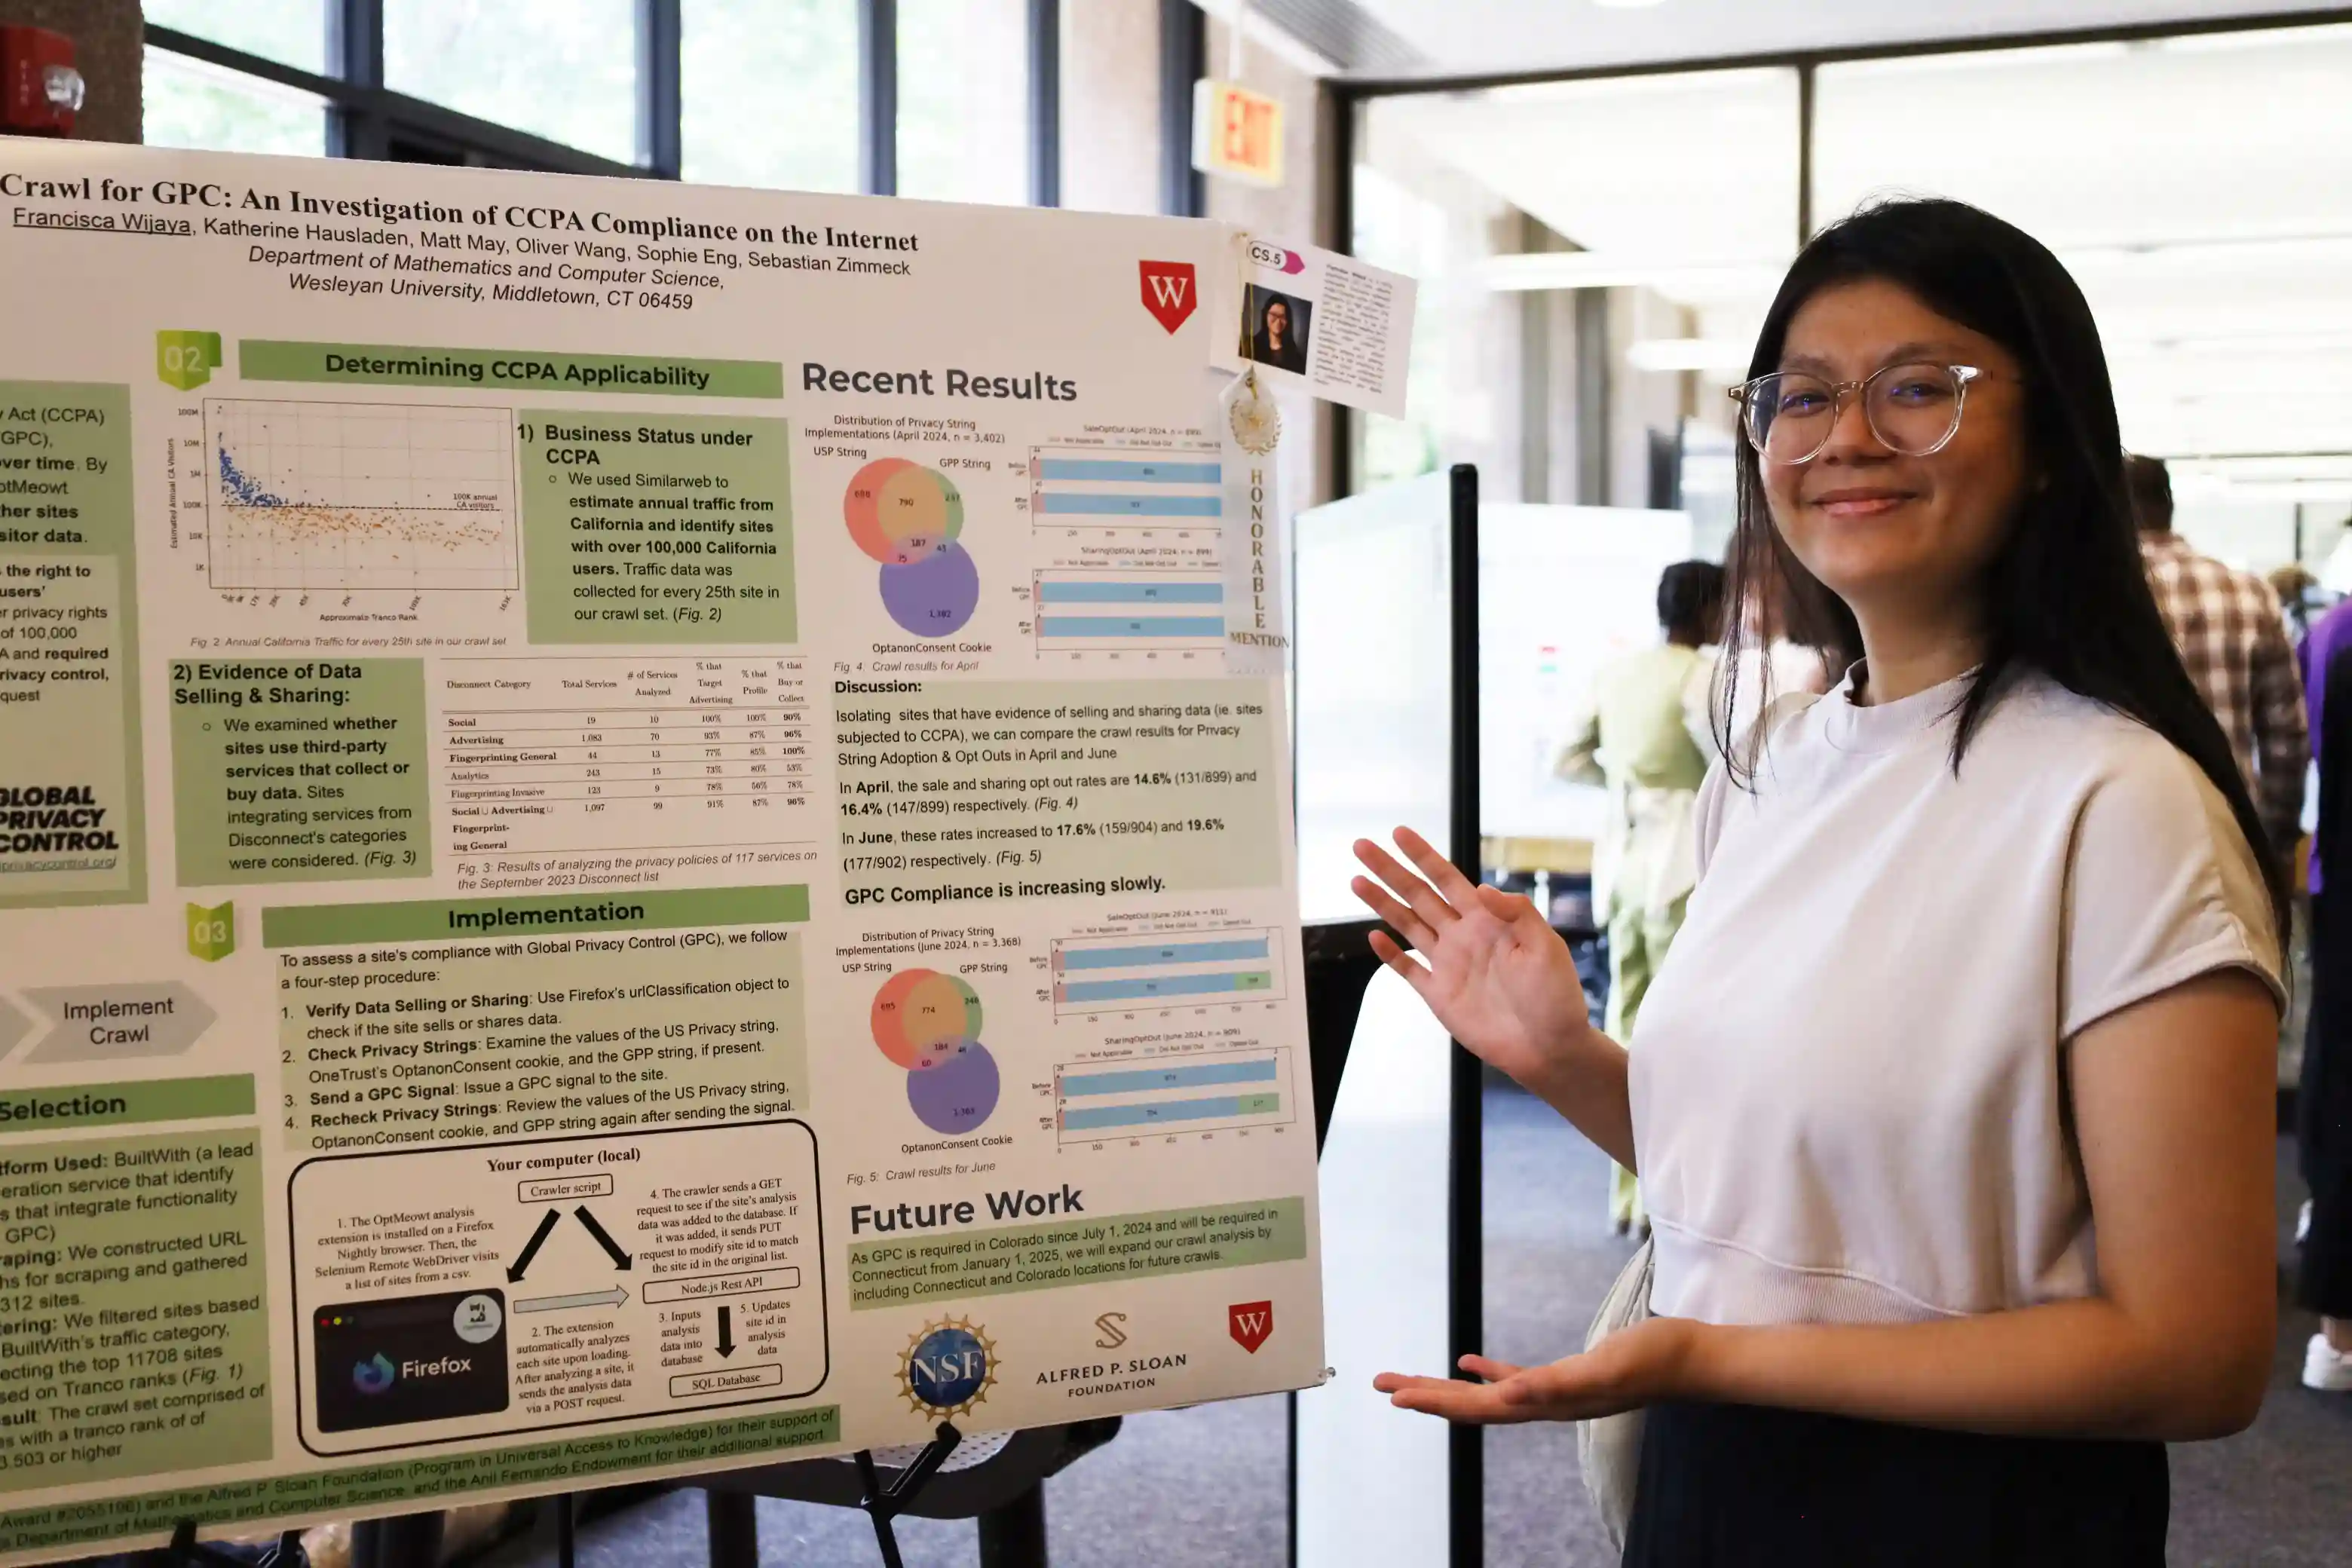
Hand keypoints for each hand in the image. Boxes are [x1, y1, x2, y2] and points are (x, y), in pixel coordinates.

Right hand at [1350, 827, 1594, 1091]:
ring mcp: (1449, 965)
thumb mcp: (1545, 946)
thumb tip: (1481, 887)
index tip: (1399, 833)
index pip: (1447, 879)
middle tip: (1362, 846)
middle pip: (1418, 895)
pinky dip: (1390, 955)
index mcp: (1488, 920)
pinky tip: (1373, 937)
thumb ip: (1516, 913)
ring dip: (1382, 903)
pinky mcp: (1440, 996)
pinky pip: (1409, 971)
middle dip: (1390, 870)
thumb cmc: (1555, 995)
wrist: (1549, 1047)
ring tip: (1357, 881)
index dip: (1423, 855)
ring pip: (1407, 926)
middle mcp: (1463, 936)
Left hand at [1372, 1317, 1697, 1424]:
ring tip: (1409, 1381)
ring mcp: (1554, 1392)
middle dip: (1424, 1395)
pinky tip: (1469, 1362)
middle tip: (1380, 1383)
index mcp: (1545, 1402)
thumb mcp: (1602, 1369)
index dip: (1434, 1400)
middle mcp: (1543, 1403)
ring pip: (1487, 1395)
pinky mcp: (1567, 1376)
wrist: (1692, 1360)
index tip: (1395, 1394)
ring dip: (1447, 1388)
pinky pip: (1515, 1378)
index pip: (1477, 1407)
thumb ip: (1556, 1384)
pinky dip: (1488, 1373)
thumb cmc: (1653, 1361)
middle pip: (1471, 1406)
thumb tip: (1508, 1394)